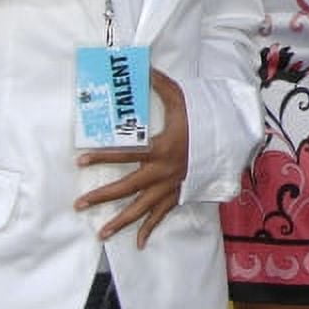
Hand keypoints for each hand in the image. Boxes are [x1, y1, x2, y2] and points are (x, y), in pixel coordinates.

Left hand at [77, 69, 189, 248]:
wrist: (228, 142)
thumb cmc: (202, 121)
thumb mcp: (183, 100)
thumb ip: (161, 85)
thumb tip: (143, 64)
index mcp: (161, 149)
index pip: (126, 154)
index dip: (102, 156)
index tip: (80, 161)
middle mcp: (162, 172)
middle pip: (128, 187)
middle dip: (102, 196)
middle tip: (79, 203)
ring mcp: (170, 187)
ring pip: (142, 208)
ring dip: (120, 221)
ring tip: (100, 234)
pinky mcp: (178, 195)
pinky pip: (162, 216)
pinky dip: (149, 230)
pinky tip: (137, 244)